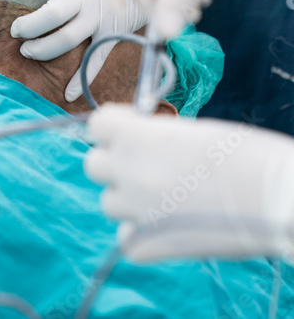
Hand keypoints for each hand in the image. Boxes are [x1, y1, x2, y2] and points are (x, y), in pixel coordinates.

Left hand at [0, 0, 147, 101]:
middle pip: (49, 16)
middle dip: (28, 27)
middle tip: (15, 32)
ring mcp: (99, 16)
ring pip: (65, 40)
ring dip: (43, 50)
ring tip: (29, 50)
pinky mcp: (113, 33)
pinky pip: (95, 60)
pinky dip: (82, 80)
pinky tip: (68, 93)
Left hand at [85, 104, 293, 261]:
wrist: (277, 199)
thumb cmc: (249, 156)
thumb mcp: (196, 130)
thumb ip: (159, 136)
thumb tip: (147, 140)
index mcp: (135, 137)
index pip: (96, 125)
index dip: (116, 126)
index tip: (136, 127)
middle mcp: (127, 173)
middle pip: (94, 165)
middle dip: (116, 162)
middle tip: (146, 164)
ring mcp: (136, 211)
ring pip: (109, 203)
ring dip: (128, 199)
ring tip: (165, 198)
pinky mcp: (150, 245)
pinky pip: (127, 239)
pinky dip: (142, 234)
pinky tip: (167, 226)